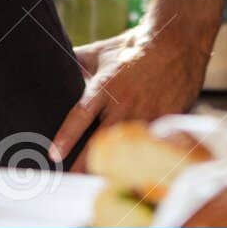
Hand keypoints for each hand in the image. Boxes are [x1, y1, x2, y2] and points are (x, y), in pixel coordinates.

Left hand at [48, 28, 208, 169]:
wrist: (175, 41)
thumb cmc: (132, 47)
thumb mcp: (100, 52)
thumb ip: (76, 62)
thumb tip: (51, 62)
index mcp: (104, 87)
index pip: (80, 115)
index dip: (67, 137)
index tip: (54, 155)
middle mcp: (124, 103)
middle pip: (102, 141)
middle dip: (86, 164)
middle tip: (71, 182)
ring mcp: (147, 113)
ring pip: (128, 148)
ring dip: (114, 167)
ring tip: (99, 186)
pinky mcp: (167, 119)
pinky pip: (153, 145)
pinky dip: (144, 160)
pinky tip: (135, 177)